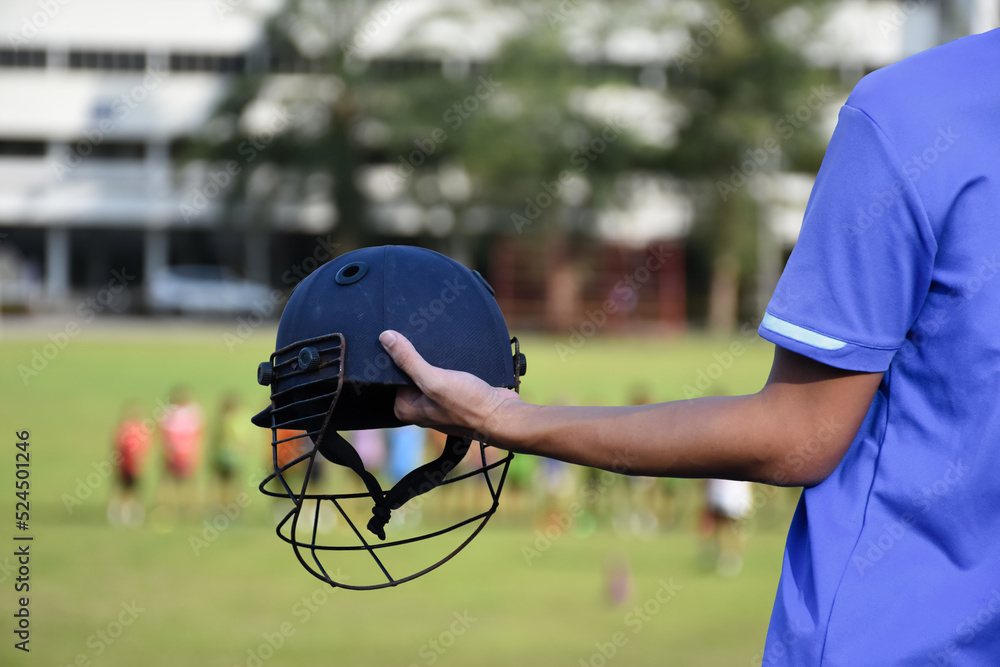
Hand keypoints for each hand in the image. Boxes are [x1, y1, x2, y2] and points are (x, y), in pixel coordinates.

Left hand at [379, 330, 520, 440]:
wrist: (502, 415)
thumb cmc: (468, 405)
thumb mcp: (434, 380)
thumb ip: (409, 360)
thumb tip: (385, 338)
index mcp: (406, 408)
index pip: (392, 374)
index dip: (399, 357)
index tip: (404, 341)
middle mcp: (420, 406)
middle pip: (411, 371)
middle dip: (419, 357)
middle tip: (427, 343)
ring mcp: (438, 401)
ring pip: (429, 370)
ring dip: (436, 358)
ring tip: (443, 349)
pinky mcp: (455, 394)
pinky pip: (445, 373)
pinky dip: (448, 364)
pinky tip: (454, 355)